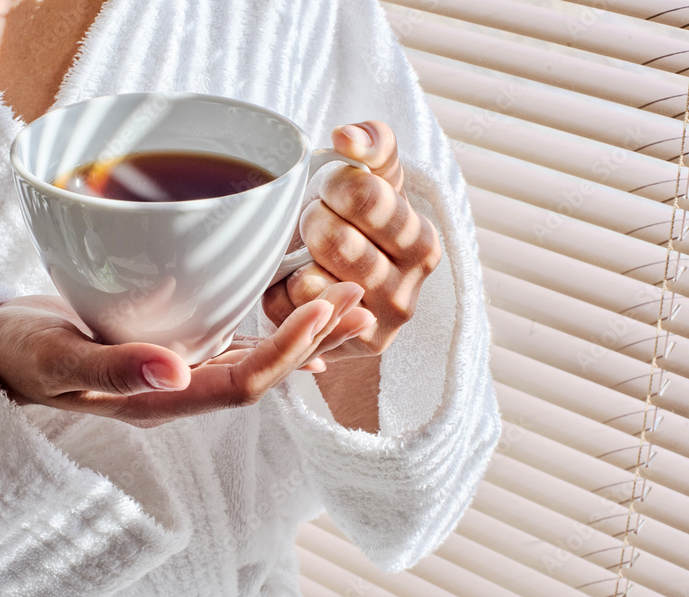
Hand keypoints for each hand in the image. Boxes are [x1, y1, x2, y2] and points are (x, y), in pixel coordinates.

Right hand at [0, 285, 361, 427]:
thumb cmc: (18, 354)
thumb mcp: (54, 359)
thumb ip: (109, 370)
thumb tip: (175, 372)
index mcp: (158, 400)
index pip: (240, 385)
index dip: (286, 353)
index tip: (324, 311)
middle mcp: (176, 389)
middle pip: (261, 372)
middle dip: (312, 341)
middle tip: (358, 299)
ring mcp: (174, 370)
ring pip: (252, 354)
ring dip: (300, 331)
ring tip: (344, 298)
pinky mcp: (167, 345)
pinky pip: (228, 337)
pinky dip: (264, 320)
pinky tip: (291, 301)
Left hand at [263, 121, 441, 363]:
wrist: (345, 286)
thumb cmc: (359, 224)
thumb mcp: (377, 179)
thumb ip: (373, 145)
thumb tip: (346, 138)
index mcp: (422, 243)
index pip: (363, 195)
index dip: (333, 185)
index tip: (334, 191)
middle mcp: (407, 292)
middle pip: (331, 238)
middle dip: (312, 221)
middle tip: (317, 223)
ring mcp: (371, 329)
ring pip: (309, 281)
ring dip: (297, 259)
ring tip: (311, 254)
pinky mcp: (337, 352)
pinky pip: (288, 311)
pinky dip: (281, 291)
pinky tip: (298, 283)